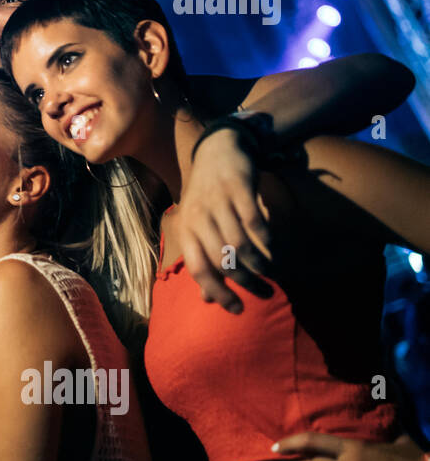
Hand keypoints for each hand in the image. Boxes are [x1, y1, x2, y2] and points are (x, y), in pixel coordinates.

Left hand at [176, 128, 273, 312]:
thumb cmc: (207, 197)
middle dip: (246, 283)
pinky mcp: (237, 188)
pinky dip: (267, 239)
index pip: (198, 270)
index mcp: (186, 230)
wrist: (216, 151)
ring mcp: (217, 201)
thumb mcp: (198, 226)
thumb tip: (207, 298)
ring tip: (272, 273)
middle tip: (266, 293)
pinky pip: (254, 221)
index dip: (218, 293)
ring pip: (239, 244)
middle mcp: (198, 217)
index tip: (239, 310)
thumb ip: (203, 259)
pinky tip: (274, 248)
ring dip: (259, 264)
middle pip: (222, 260)